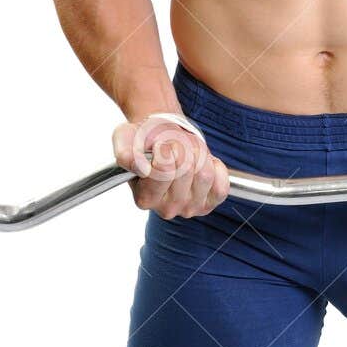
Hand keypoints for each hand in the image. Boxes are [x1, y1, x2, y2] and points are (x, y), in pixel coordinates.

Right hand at [111, 113, 229, 218]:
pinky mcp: (210, 203)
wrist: (164, 138)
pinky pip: (222, 186)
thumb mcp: (125, 138)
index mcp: (144, 198)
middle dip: (181, 148)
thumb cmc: (146, 141)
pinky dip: (216, 168)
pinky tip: (201, 164)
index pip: (163, 170)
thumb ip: (124, 152)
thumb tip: (141, 168)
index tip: (159, 145)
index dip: (164, 149)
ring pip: (204, 175)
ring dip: (198, 155)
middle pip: (186, 169)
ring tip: (186, 153)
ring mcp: (190, 208)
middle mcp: (167, 208)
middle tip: (173, 146)